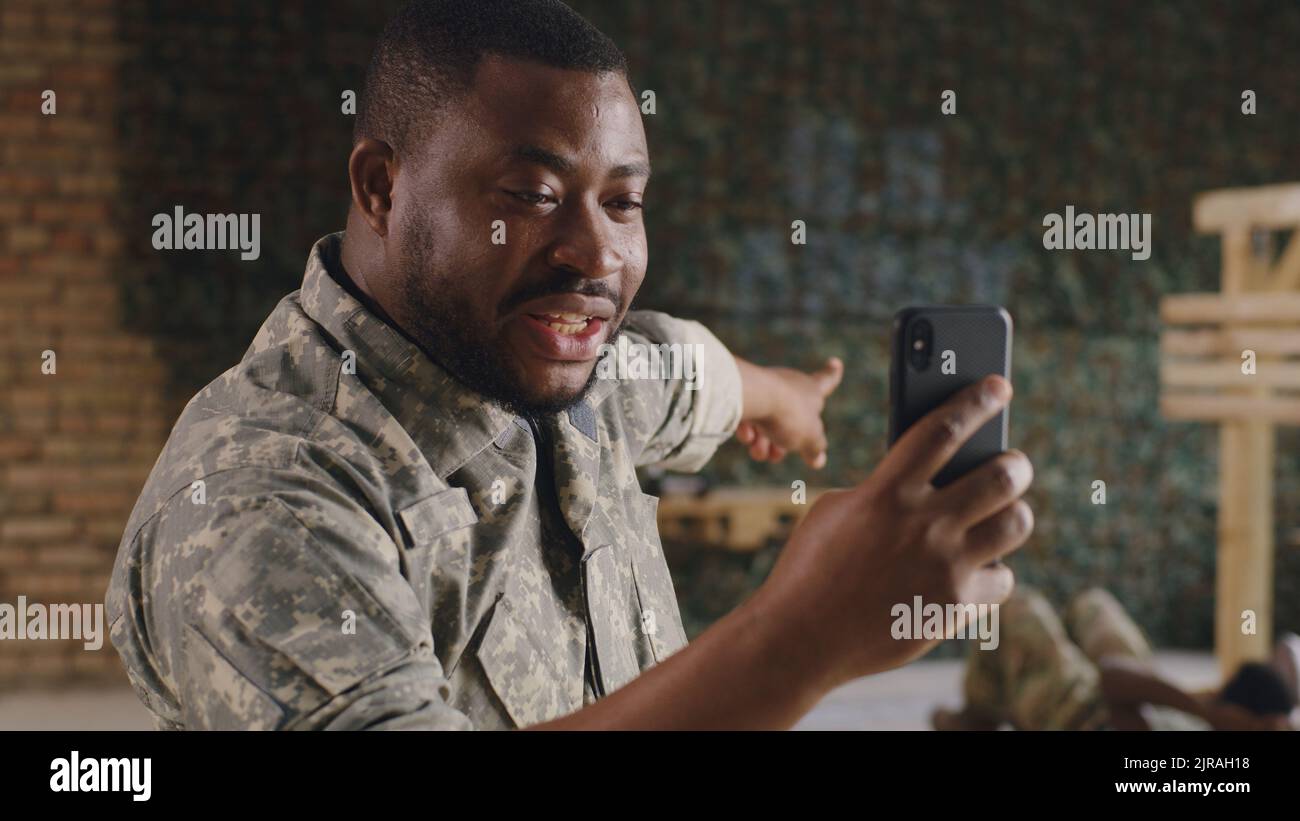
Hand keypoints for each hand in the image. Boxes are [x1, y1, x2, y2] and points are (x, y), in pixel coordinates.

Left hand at [735, 357, 842, 467]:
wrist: (753, 397)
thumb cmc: (788, 414)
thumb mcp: (810, 437)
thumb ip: (815, 448)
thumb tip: (818, 460)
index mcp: (812, 389)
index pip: (827, 380)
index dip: (833, 374)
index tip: (834, 362)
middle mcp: (789, 384)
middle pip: (791, 419)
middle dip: (782, 444)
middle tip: (775, 455)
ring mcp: (765, 388)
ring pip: (767, 425)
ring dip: (763, 444)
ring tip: (757, 451)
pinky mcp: (742, 394)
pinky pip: (748, 418)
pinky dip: (747, 431)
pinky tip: (746, 436)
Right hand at [750, 375, 1032, 689]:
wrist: (801, 638)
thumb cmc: (811, 567)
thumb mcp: (836, 510)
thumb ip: (883, 489)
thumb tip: (931, 476)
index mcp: (887, 491)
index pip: (944, 428)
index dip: (977, 400)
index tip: (999, 385)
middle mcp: (923, 523)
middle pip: (1000, 474)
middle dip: (1015, 464)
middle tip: (1013, 464)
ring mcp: (944, 565)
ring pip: (1015, 523)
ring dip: (1013, 514)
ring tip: (1006, 512)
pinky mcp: (955, 606)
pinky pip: (1001, 579)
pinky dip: (992, 574)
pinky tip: (978, 571)